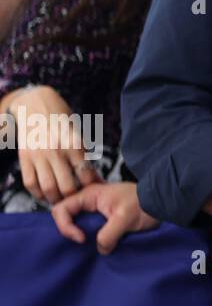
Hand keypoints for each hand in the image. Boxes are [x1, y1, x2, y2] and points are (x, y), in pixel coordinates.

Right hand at [7, 85, 101, 204]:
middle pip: (67, 186)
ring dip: (55, 199)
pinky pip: (30, 183)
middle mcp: (57, 151)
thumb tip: (92, 175)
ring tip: (60, 201)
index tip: (93, 190)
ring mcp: (39, 156)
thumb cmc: (61, 118)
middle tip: (76, 200)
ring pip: (48, 188)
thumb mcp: (77, 132)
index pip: (85, 174)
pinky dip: (37, 193)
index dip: (91, 185)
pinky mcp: (24, 158)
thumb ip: (82, 152)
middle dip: (73, 197)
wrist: (36, 103)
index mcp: (74, 144)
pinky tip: (44, 195)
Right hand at [51, 182, 158, 253]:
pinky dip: (88, 236)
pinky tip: (95, 244)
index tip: (82, 239)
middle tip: (82, 243)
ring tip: (88, 245)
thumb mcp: (125, 219)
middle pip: (65, 215)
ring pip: (76, 222)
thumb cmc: (144, 205)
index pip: (61, 209)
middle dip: (68, 231)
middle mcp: (89, 199)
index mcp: (90, 194)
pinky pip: (87, 226)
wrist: (161, 202)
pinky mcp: (102, 217)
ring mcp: (95, 208)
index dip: (65, 226)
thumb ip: (109, 234)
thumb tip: (100, 249)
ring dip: (79, 234)